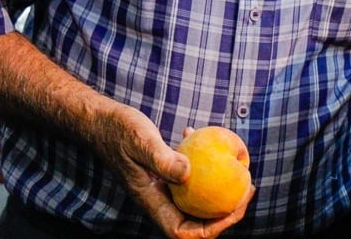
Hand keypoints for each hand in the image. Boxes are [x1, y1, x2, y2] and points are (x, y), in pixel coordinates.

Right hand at [92, 103, 253, 237]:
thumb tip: (189, 173)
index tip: (234, 209)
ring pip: (197, 198)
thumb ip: (163, 158)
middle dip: (225, 212)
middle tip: (248, 188)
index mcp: (152, 202)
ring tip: (243, 171)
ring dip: (219, 189)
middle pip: (196, 220)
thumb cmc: (118, 131)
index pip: (184, 232)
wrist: (102, 122)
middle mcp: (160, 199)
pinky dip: (205, 164)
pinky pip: (191, 176)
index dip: (211, 229)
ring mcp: (163, 186)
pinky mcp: (166, 171)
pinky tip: (205, 138)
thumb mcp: (141, 141)